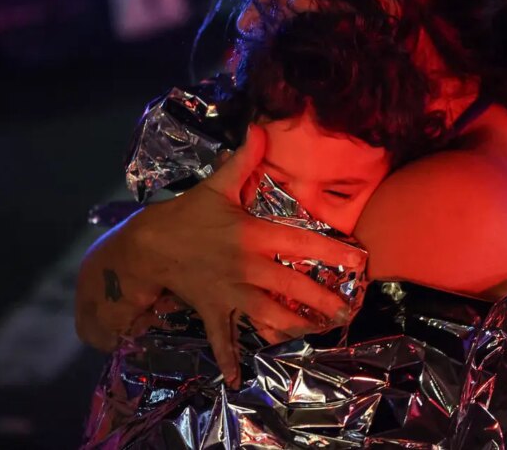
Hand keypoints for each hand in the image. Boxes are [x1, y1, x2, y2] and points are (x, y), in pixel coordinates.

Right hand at [125, 125, 359, 386]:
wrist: (147, 245)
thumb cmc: (186, 214)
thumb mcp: (215, 185)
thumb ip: (242, 160)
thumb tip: (260, 128)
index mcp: (253, 235)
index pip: (301, 243)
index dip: (332, 252)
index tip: (359, 261)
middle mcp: (247, 267)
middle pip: (293, 288)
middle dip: (324, 301)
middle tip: (348, 311)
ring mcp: (231, 292)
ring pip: (268, 317)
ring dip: (294, 328)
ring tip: (319, 333)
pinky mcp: (214, 309)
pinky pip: (222, 338)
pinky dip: (228, 358)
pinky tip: (238, 379)